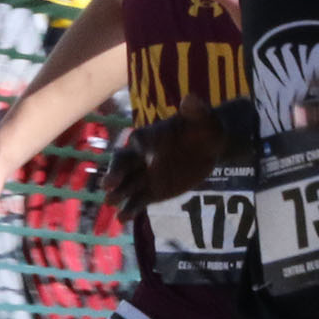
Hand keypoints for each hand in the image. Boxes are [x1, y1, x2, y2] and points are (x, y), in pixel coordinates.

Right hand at [101, 95, 229, 216]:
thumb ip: (195, 110)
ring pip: (126, 185)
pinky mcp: (152, 192)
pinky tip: (123, 219)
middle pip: (121, 164)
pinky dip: (130, 209)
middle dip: (114, 173)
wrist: (210, 147)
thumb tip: (190, 99)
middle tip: (108, 185)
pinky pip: (138, 201)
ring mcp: (144, 176)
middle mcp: (140, 156)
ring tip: (112, 203)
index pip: (137, 143)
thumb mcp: (203, 118)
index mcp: (148, 136)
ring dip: (118, 194)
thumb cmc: (204, 127)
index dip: (139, 150)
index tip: (145, 158)